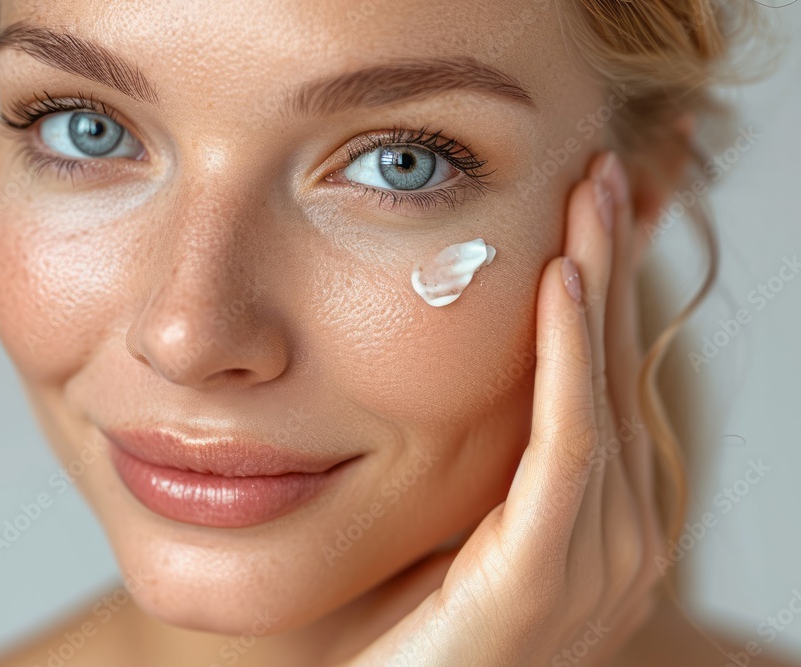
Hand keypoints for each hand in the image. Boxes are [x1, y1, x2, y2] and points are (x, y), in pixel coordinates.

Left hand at [339, 151, 665, 666]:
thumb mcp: (455, 520)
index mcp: (600, 522)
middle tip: (602, 175)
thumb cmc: (407, 627)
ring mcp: (595, 563)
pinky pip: (566, 447)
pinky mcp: (542, 576)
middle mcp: (620, 538)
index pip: (605, 384)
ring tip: (589, 199)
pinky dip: (568, 361)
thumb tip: (452, 373)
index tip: (586, 210)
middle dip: (613, 268)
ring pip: (598, 393)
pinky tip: (563, 283)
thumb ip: (478, 456)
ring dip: (596, 288)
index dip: (602, 293)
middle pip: (616, 373)